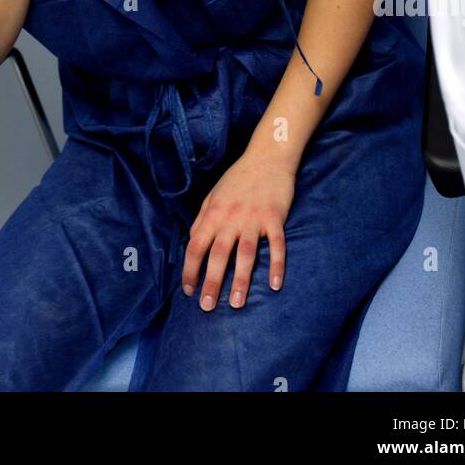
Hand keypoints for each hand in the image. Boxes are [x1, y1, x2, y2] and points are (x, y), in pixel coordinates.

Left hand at [181, 149, 296, 310]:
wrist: (267, 157)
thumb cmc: (238, 178)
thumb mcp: (213, 195)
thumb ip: (203, 218)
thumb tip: (192, 242)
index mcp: (213, 213)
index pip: (196, 245)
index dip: (190, 269)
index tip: (188, 290)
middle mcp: (231, 217)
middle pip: (218, 254)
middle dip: (211, 282)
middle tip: (207, 307)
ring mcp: (254, 218)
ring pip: (246, 253)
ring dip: (241, 279)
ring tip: (237, 303)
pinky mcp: (274, 218)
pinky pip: (276, 245)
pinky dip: (276, 265)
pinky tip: (274, 285)